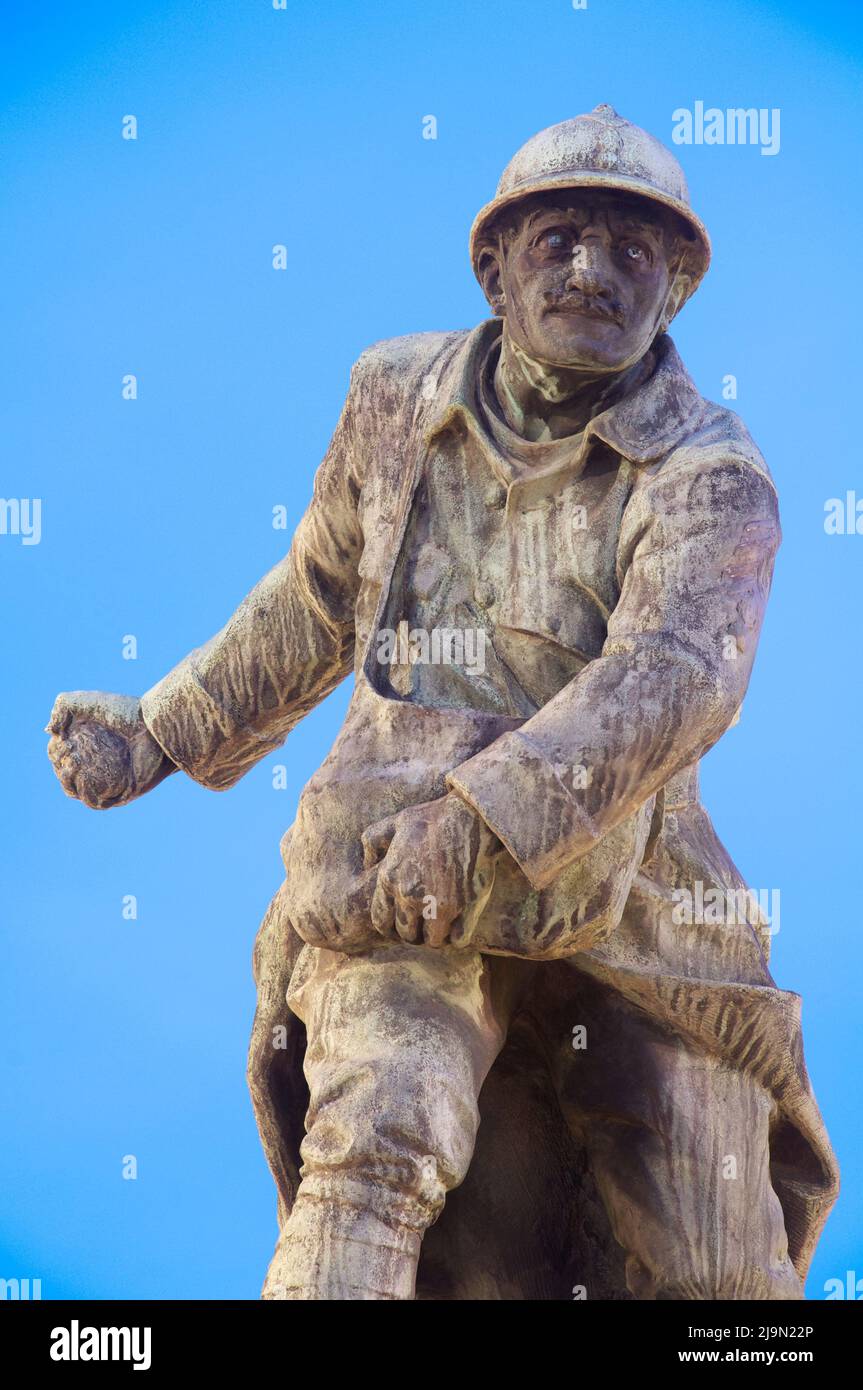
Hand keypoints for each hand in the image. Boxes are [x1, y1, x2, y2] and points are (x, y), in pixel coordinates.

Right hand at [46, 691, 175, 808]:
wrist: (158, 727)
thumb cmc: (128, 712)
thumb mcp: (90, 701)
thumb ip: (63, 706)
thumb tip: (49, 732)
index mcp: (92, 749)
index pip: (62, 759)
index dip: (54, 753)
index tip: (59, 741)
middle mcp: (100, 767)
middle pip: (67, 777)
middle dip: (59, 767)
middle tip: (68, 751)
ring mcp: (112, 782)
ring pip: (79, 792)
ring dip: (68, 781)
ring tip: (74, 762)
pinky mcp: (123, 795)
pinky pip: (98, 803)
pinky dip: (86, 793)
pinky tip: (83, 775)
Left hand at [362, 792, 502, 946]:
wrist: (470, 818)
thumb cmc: (434, 818)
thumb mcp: (396, 822)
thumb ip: (373, 840)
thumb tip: (366, 861)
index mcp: (389, 879)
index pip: (382, 922)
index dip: (392, 925)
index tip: (405, 920)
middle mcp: (409, 896)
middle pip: (407, 935)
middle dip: (416, 932)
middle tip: (427, 921)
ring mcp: (436, 904)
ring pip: (432, 942)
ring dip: (438, 936)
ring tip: (445, 924)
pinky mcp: (462, 909)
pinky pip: (457, 940)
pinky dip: (458, 936)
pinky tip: (461, 923)